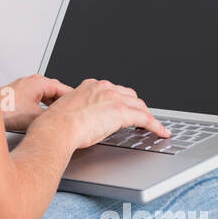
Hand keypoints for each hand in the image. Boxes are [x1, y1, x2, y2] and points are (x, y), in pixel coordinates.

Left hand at [0, 74, 72, 131]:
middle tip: (72, 115)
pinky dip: (42, 106)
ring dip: (52, 105)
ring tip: (58, 117)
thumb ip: (53, 118)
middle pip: (56, 92)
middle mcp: (33, 81)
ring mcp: (25, 86)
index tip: (82, 109)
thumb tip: (64, 123)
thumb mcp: (37, 117)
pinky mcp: (18, 93)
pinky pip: (36, 98)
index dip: (75, 101)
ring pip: (46, 95)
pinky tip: (42, 117)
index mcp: (40, 82)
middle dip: (64, 104)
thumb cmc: (6, 111)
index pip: (66, 89)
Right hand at [40, 78, 170, 148]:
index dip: (121, 100)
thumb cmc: (57, 124)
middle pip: (129, 96)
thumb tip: (85, 121)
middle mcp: (103, 88)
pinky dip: (156, 126)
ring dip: (146, 116)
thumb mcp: (69, 111)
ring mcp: (114, 98)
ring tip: (153, 126)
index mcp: (90, 86)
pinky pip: (146, 118)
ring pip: (139, 106)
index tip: (124, 106)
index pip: (113, 90)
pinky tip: (161, 132)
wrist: (57, 128)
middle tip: (141, 118)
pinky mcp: (122, 112)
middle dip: (136, 107)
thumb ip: (81, 111)